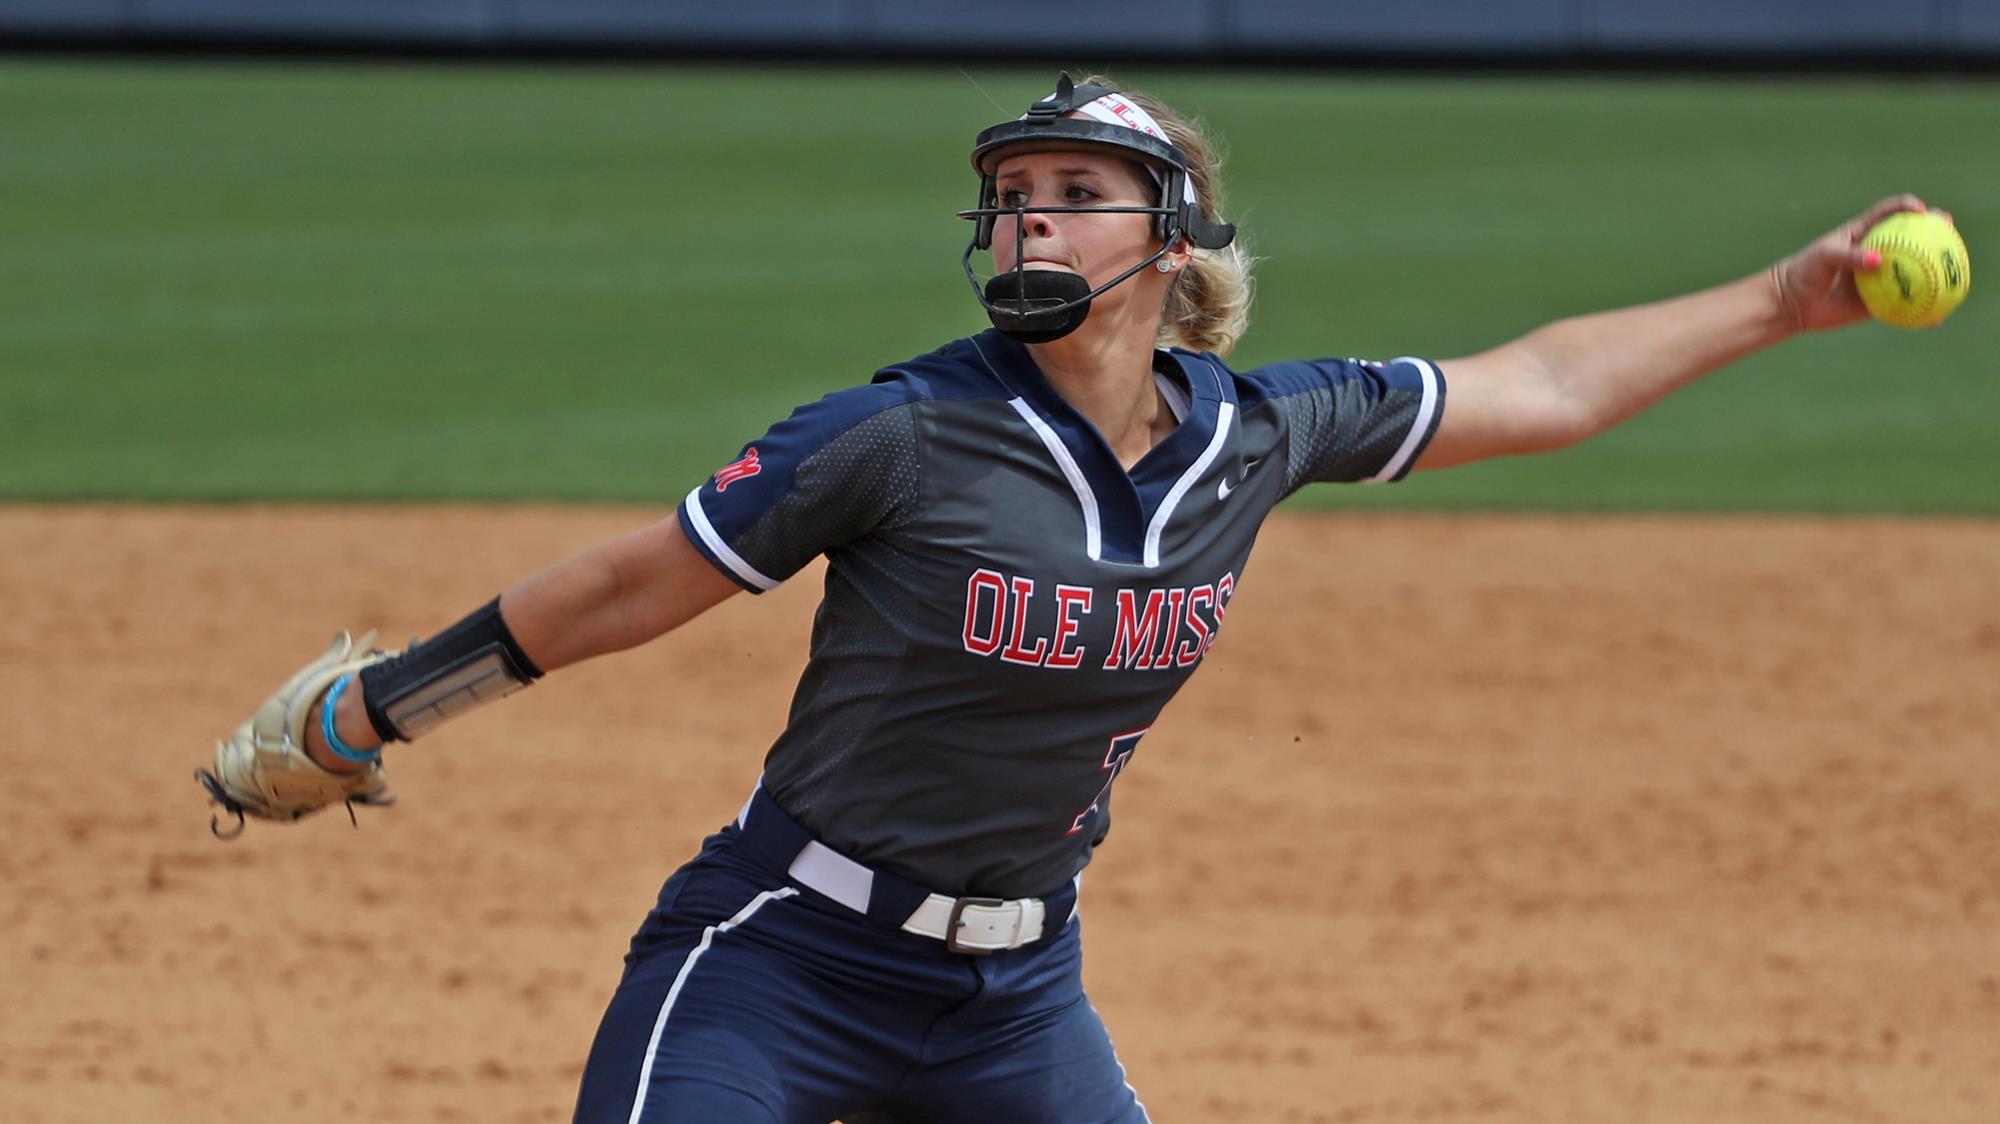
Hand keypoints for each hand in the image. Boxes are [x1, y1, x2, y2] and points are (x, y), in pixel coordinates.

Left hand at [1769, 194, 1941, 333]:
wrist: (1793, 303)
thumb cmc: (1805, 271)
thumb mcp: (1824, 257)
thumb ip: (1850, 256)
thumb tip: (1879, 261)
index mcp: (1864, 233)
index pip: (1890, 214)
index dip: (1908, 206)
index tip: (1920, 209)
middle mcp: (1877, 253)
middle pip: (1912, 239)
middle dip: (1935, 232)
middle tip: (1947, 230)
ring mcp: (1880, 277)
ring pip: (1914, 272)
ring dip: (1937, 271)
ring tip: (1956, 271)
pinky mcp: (1878, 301)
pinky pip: (1904, 305)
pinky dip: (1920, 311)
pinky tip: (1935, 319)